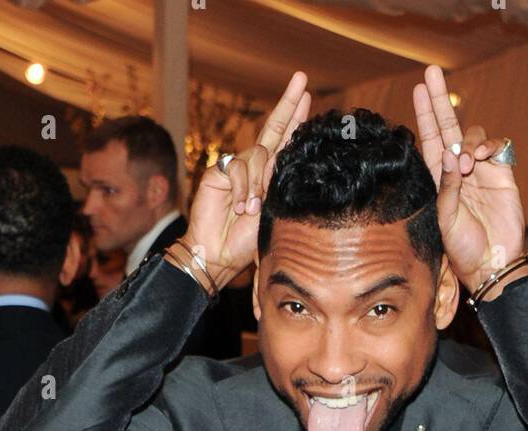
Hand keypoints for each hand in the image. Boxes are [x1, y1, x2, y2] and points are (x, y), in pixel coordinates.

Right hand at [182, 71, 310, 291]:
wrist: (219, 254)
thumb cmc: (247, 241)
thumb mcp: (273, 212)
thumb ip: (279, 184)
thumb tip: (282, 158)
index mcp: (272, 176)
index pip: (287, 142)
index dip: (297, 119)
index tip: (308, 95)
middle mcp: (256, 166)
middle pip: (274, 128)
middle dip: (289, 103)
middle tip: (302, 78)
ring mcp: (237, 167)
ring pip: (258, 156)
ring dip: (258, 183)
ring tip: (251, 209)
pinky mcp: (219, 171)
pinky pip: (237, 168)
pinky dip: (241, 189)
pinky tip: (238, 207)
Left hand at [412, 65, 525, 298]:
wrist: (493, 263)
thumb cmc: (463, 248)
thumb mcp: (447, 219)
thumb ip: (447, 187)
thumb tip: (450, 154)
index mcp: (440, 179)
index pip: (430, 140)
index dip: (425, 114)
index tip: (418, 88)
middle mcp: (459, 170)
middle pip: (449, 127)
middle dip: (440, 100)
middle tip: (432, 73)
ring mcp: (482, 170)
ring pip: (473, 136)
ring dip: (468, 142)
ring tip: (467, 165)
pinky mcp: (503, 174)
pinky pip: (497, 147)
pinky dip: (489, 146)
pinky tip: (482, 159)